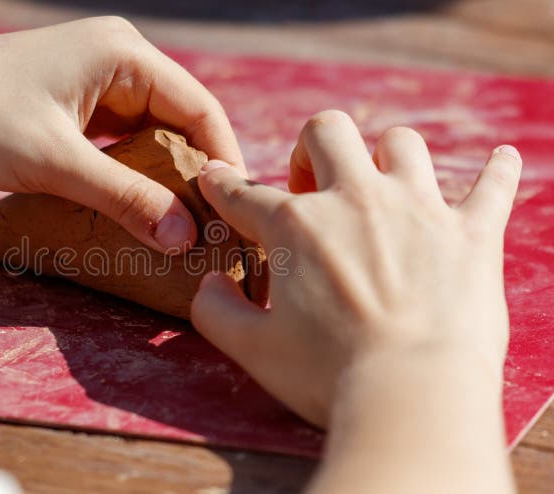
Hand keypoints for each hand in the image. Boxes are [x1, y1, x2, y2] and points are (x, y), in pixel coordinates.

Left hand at [0, 17, 244, 253]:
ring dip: (160, 179)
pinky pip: (116, 145)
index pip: (199, 107)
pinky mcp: (69, 108)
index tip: (238, 212)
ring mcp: (90, 85)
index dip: (223, 161)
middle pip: (177, 122)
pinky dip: (128, 176)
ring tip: (179, 228)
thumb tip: (185, 238)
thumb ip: (125, 198)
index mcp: (123, 54)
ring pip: (147, 137)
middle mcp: (114, 61)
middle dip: (192, 175)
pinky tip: (136, 211)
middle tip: (211, 229)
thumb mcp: (57, 163)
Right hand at [191, 110, 520, 426]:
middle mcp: (355, 201)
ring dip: (387, 158)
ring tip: (382, 186)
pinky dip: (498, 171)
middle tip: (312, 191)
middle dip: (312, 151)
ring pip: (402, 144)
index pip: (245, 193)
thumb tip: (208, 284)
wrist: (413, 398)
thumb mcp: (251, 348)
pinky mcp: (472, 234)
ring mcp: (418, 210)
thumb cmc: (327, 376)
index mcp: (296, 226)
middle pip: (327, 132)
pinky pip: (493, 184)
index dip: (222, 185)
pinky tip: (502, 160)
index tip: (216, 177)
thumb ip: (215, 310)